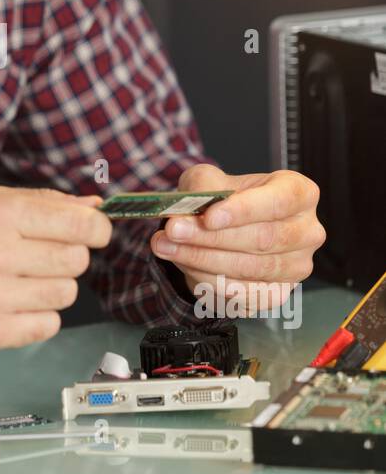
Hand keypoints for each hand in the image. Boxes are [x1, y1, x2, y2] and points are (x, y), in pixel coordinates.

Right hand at [0, 184, 111, 351]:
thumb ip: (41, 202)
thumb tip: (93, 206)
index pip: (81, 224)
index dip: (95, 229)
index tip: (92, 232)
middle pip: (77, 261)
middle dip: (68, 257)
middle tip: (40, 256)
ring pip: (66, 295)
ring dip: (51, 288)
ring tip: (19, 281)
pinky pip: (47, 326)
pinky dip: (37, 317)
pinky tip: (12, 305)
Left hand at [150, 163, 326, 315]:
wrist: (223, 230)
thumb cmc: (224, 200)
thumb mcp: (210, 179)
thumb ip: (202, 187)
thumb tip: (189, 210)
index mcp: (300, 193)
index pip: (280, 200)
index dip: (244, 210)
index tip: (209, 217)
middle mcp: (307, 231)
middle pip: (263, 238)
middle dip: (212, 237)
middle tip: (173, 231)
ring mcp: (296, 267)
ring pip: (250, 268)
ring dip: (202, 259)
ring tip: (166, 246)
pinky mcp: (277, 294)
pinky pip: (241, 293)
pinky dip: (207, 279)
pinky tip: (183, 263)